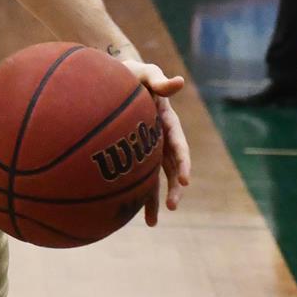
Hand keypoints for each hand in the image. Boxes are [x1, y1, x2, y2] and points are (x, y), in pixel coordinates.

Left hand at [120, 60, 190, 223]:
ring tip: (153, 223)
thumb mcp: (143, 72)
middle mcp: (159, 137)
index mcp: (166, 120)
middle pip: (171, 167)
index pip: (178, 144)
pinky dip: (132, 193)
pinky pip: (133, 175)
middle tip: (173, 206)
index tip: (185, 179)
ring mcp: (146, 147)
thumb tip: (178, 82)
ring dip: (155, 199)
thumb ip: (158, 79)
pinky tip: (125, 212)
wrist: (111, 77)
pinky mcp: (130, 153)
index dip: (183, 161)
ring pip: (154, 177)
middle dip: (174, 188)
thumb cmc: (130, 73)